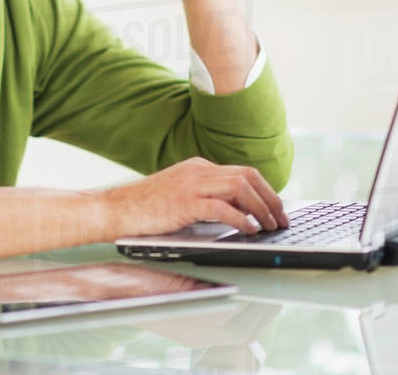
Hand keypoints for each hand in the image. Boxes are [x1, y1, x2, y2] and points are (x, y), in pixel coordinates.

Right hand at [100, 157, 288, 237]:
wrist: (115, 209)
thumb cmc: (145, 207)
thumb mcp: (180, 195)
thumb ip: (206, 197)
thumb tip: (238, 212)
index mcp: (199, 167)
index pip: (243, 172)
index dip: (265, 190)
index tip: (276, 208)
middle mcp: (199, 171)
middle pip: (248, 176)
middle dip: (271, 198)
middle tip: (282, 218)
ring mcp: (192, 185)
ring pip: (241, 187)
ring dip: (261, 207)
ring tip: (270, 226)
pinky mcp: (184, 203)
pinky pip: (222, 207)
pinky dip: (241, 218)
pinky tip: (249, 229)